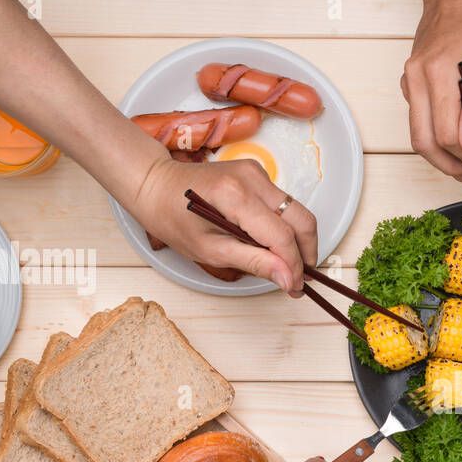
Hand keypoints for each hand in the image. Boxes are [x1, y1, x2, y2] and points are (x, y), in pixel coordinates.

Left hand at [129, 151, 317, 293]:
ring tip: (285, 267)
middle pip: (301, 219)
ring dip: (297, 241)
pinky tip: (270, 245)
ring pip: (296, 212)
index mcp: (235, 196)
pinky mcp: (257, 173)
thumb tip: (288, 279)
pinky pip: (284, 205)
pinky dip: (284, 228)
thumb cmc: (172, 217)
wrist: (155, 184)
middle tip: (299, 280)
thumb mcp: (209, 249)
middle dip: (307, 252)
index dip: (294, 266)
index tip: (295, 289)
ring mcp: (256, 172)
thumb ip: (253, 262)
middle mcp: (252, 178)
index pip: (282, 235)